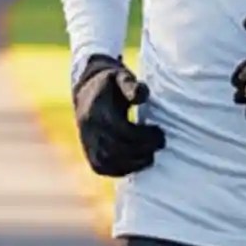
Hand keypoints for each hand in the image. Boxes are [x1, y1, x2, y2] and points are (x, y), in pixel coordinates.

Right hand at [73, 55, 165, 176]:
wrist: (87, 88)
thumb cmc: (111, 83)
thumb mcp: (120, 76)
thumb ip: (131, 84)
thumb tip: (141, 96)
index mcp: (96, 110)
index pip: (120, 130)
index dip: (142, 135)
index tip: (159, 132)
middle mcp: (88, 129)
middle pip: (115, 148)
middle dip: (141, 149)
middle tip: (160, 143)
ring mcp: (86, 142)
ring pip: (107, 162)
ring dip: (133, 163)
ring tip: (151, 155)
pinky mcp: (88, 152)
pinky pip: (102, 167)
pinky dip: (121, 170)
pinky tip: (138, 163)